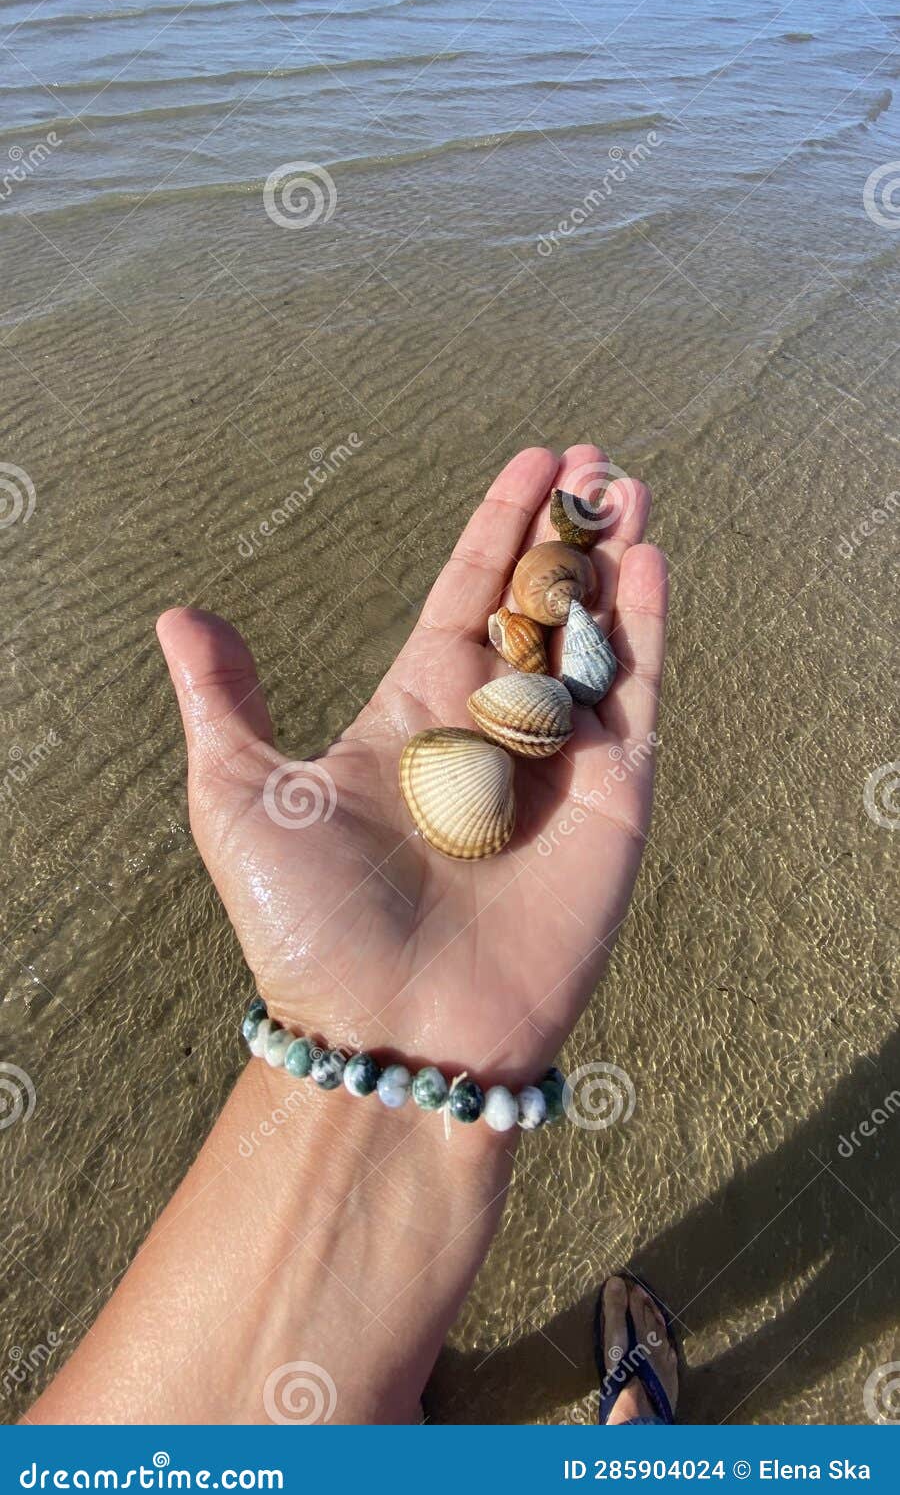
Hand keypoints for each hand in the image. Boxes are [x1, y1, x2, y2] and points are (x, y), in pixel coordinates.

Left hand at [157, 445, 666, 1082]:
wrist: (389, 1034)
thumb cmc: (307, 924)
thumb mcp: (237, 791)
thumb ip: (223, 699)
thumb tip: (179, 616)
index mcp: (414, 712)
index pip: (467, 594)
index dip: (498, 527)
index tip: (533, 461)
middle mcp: (492, 728)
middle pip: (541, 603)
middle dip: (569, 530)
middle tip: (598, 459)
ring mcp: (559, 764)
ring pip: (597, 638)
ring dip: (615, 560)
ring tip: (631, 486)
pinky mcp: (613, 802)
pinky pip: (637, 701)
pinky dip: (648, 631)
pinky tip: (649, 561)